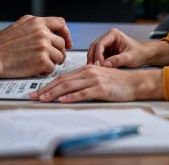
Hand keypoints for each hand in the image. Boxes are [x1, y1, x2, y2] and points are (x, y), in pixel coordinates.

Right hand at [0, 15, 71, 77]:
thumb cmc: (0, 44)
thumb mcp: (19, 26)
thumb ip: (35, 26)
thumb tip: (48, 30)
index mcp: (36, 22)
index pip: (61, 23)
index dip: (66, 34)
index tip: (67, 43)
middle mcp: (42, 32)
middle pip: (61, 43)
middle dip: (58, 52)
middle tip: (52, 58)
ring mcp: (43, 46)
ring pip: (59, 56)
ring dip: (53, 62)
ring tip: (41, 64)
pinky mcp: (42, 60)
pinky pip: (52, 68)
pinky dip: (46, 71)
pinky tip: (36, 70)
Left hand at [30, 66, 162, 102]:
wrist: (135, 82)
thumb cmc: (118, 81)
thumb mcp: (98, 77)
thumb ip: (84, 80)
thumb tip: (69, 89)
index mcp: (86, 69)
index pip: (62, 77)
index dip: (48, 84)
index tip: (37, 91)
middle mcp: (88, 72)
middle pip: (62, 81)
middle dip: (46, 89)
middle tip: (33, 96)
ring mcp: (94, 80)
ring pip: (69, 86)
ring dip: (54, 93)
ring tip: (43, 99)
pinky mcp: (101, 89)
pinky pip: (83, 93)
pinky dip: (71, 97)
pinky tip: (62, 100)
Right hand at [86, 28, 165, 67]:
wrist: (145, 55)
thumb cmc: (139, 53)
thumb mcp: (129, 58)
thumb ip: (117, 60)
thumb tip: (105, 64)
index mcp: (113, 34)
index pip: (100, 44)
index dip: (98, 55)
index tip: (99, 64)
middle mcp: (109, 37)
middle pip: (94, 46)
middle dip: (92, 57)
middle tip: (92, 68)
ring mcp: (107, 44)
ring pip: (94, 51)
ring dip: (93, 60)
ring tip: (94, 70)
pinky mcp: (107, 51)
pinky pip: (98, 56)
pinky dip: (97, 62)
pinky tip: (98, 69)